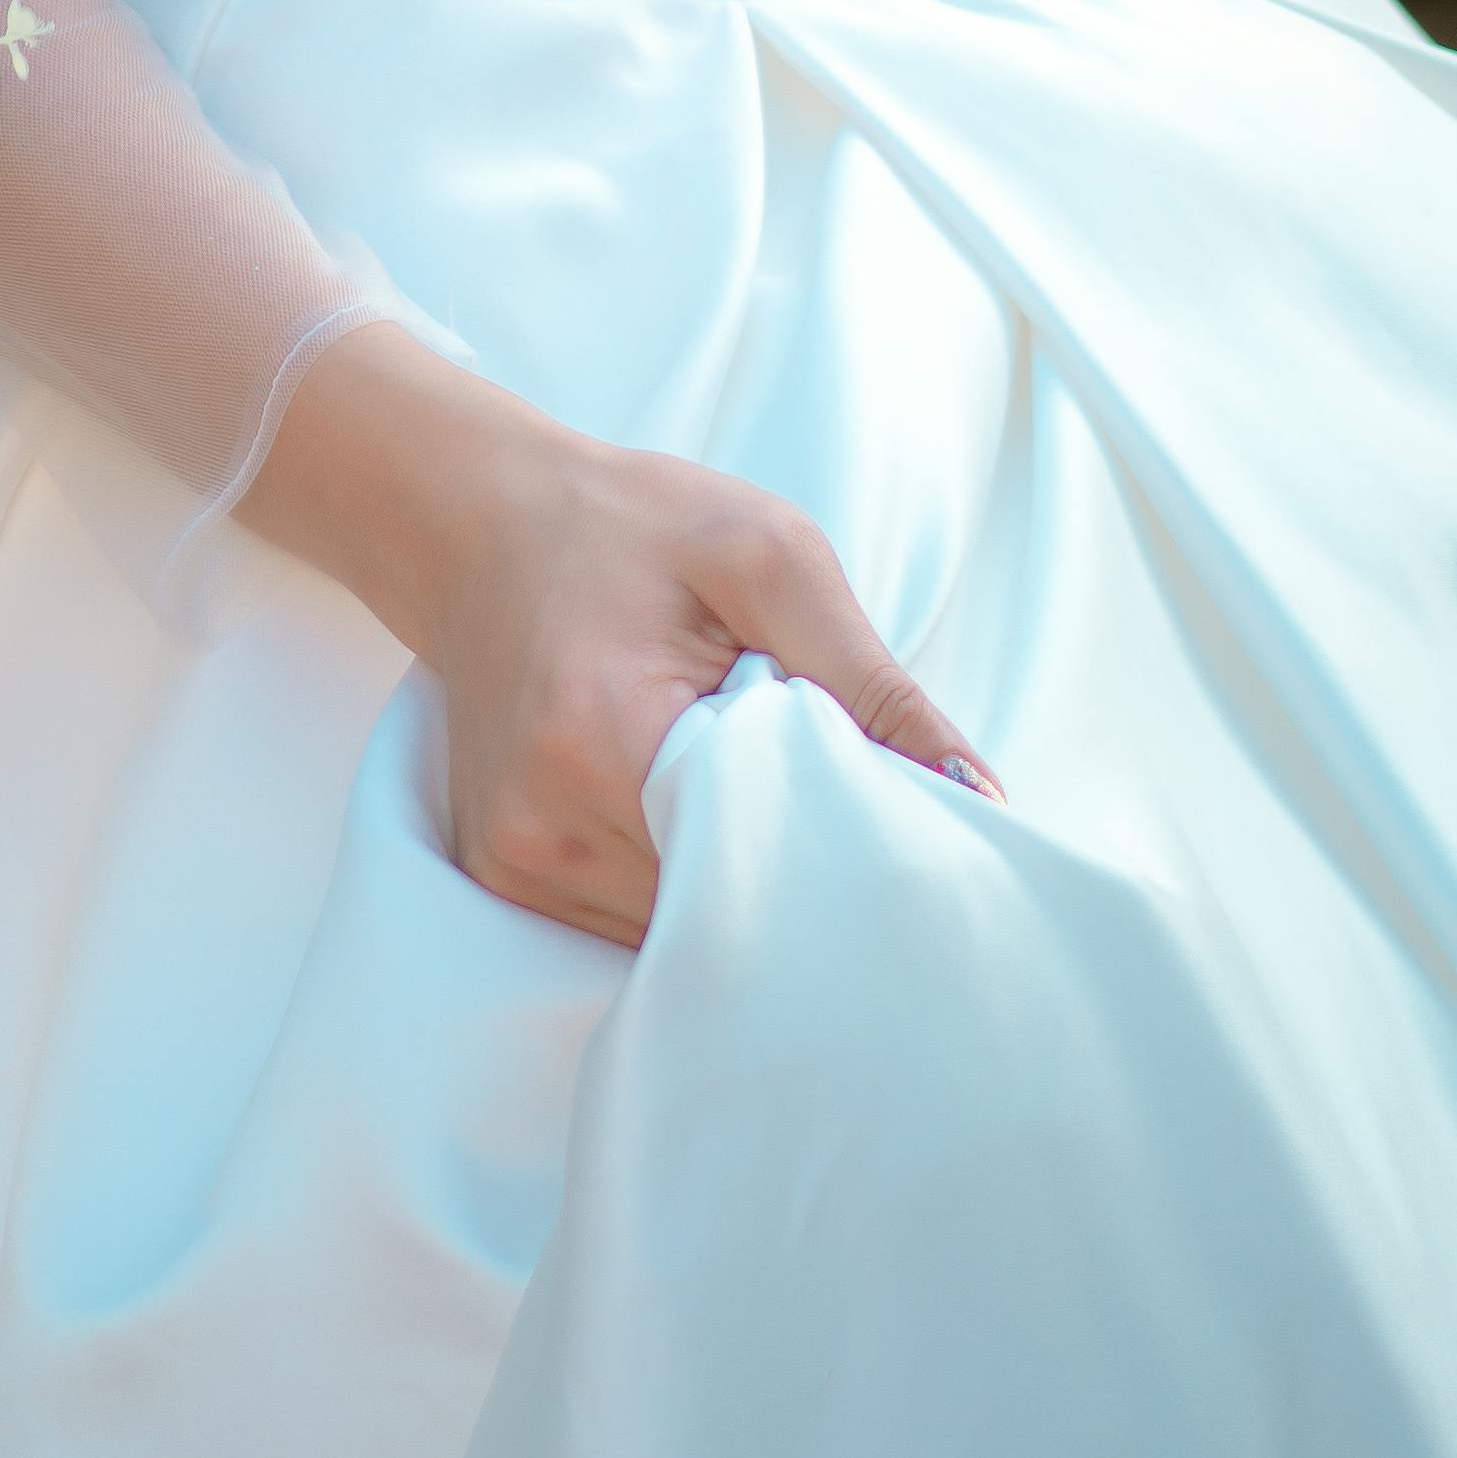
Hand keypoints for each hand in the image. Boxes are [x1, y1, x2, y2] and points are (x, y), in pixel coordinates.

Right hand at [247, 328, 991, 948]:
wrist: (478, 522)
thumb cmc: (628, 528)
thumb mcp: (766, 555)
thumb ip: (870, 680)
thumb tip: (978, 798)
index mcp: (599, 731)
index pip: (761, 859)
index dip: (844, 857)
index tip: (903, 841)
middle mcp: (543, 825)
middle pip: (726, 914)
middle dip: (803, 879)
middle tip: (846, 813)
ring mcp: (517, 866)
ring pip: (685, 935)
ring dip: (745, 887)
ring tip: (759, 796)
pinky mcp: (508, 881)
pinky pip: (635, 930)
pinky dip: (689, 888)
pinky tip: (701, 818)